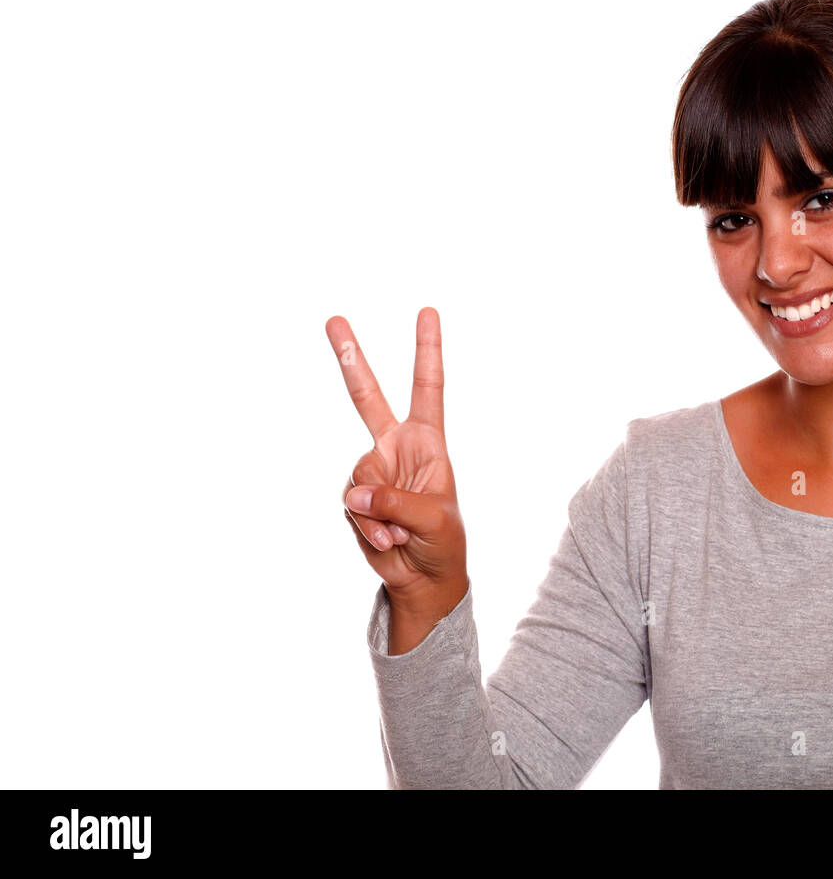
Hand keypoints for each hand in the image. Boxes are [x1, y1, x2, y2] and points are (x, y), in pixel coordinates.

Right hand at [325, 308, 466, 597]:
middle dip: (351, 358)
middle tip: (333, 319)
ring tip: (401, 531)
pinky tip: (387, 539)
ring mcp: (372, 472)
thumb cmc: (443, 541)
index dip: (427, 351)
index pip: (428, 388)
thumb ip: (397, 502)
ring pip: (358, 478)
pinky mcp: (355, 498)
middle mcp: (396, 448)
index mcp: (427, 442)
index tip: (428, 311)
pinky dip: (368, 528)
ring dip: (378, 512)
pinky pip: (351, 506)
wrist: (423, 577)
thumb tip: (356, 493)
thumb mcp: (434, 519)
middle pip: (367, 397)